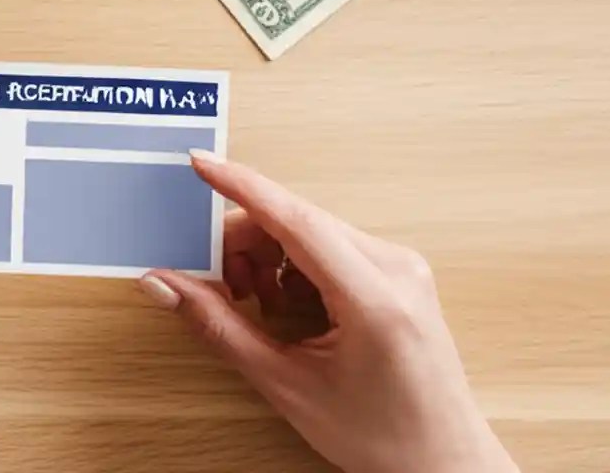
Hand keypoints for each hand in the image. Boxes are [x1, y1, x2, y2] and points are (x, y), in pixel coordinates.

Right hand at [139, 151, 518, 472]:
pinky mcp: (398, 272)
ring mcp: (401, 267)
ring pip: (309, 232)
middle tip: (217, 285)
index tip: (201, 165)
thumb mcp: (287, 385)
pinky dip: (295, 268)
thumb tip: (166, 285)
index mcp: (374, 299)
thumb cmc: (381, 436)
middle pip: (295, 222)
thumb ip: (219, 326)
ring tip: (263, 309)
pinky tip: (291, 309)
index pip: (295, 220)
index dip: (241, 187)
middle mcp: (395, 269)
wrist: (443, 461)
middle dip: (245, 245)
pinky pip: (330, 247)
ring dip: (269, 258)